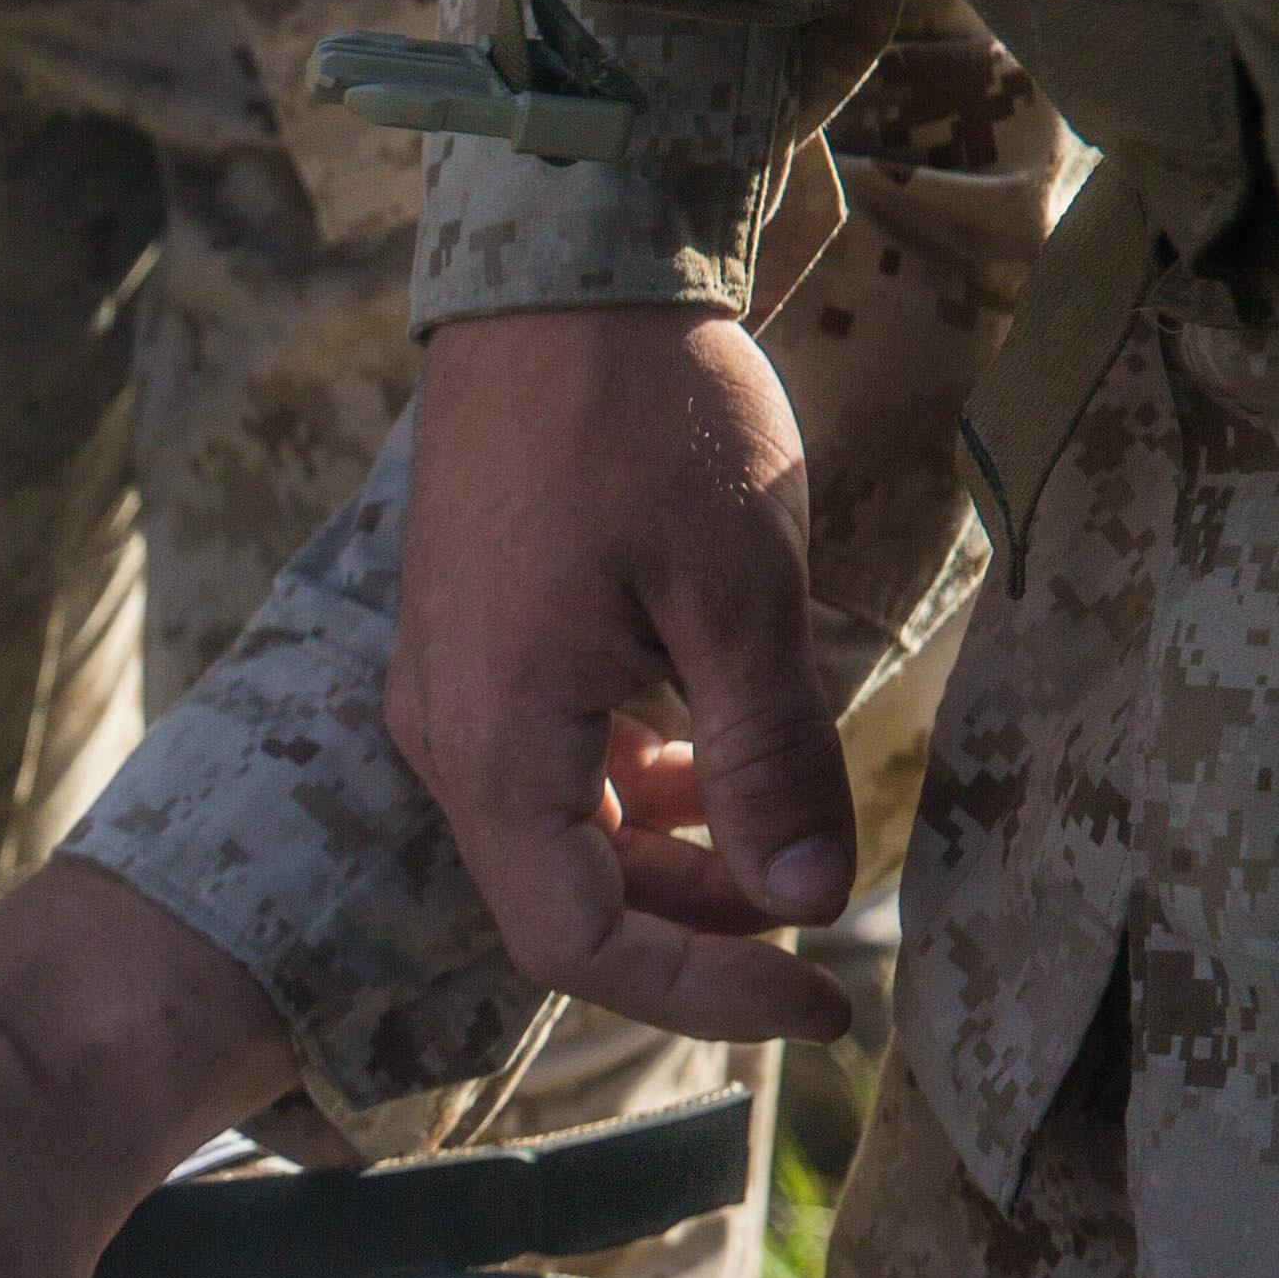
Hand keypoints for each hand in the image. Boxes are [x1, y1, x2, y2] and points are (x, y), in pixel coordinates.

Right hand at [389, 310, 857, 1043]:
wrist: (557, 277)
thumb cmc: (645, 418)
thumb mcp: (739, 593)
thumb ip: (768, 760)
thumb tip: (810, 900)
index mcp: (497, 742)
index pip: (581, 942)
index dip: (704, 995)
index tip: (825, 1001)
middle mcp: (448, 735)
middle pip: (565, 903)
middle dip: (700, 935)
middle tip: (830, 933)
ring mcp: (452, 690)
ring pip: (562, 838)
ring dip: (673, 867)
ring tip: (787, 844)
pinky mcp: (476, 648)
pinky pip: (551, 768)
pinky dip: (639, 795)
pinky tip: (718, 761)